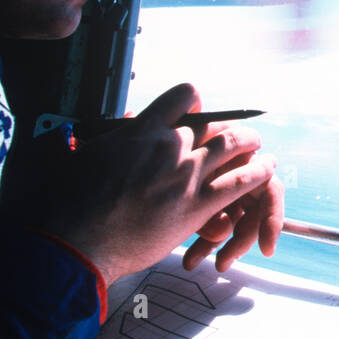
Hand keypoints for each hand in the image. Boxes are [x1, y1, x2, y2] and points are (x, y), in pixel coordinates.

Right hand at [20, 83, 281, 286]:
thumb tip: (119, 125)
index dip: (195, 101)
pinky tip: (268, 170)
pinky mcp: (197, 207)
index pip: (182, 98)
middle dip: (228, 125)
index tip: (198, 109)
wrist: (77, 240)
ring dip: (249, 143)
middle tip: (236, 132)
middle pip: (212, 124)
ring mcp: (185, 175)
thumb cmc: (71, 202)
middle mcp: (168, 146)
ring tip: (258, 145)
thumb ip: (111, 138)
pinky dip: (258, 173)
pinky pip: (240, 183)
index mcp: (140, 131)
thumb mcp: (86, 154)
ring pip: (232, 146)